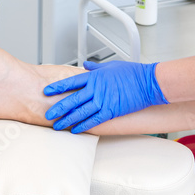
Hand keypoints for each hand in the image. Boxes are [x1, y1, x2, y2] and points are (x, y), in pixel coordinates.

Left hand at [43, 60, 167, 133]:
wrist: (148, 83)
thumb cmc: (132, 73)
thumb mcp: (111, 66)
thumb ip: (95, 67)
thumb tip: (86, 65)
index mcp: (94, 77)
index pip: (70, 82)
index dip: (57, 87)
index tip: (46, 92)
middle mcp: (96, 89)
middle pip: (72, 99)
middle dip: (58, 108)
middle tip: (48, 114)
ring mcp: (103, 101)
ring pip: (80, 112)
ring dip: (67, 120)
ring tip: (57, 126)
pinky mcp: (111, 111)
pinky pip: (94, 120)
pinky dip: (83, 125)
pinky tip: (75, 130)